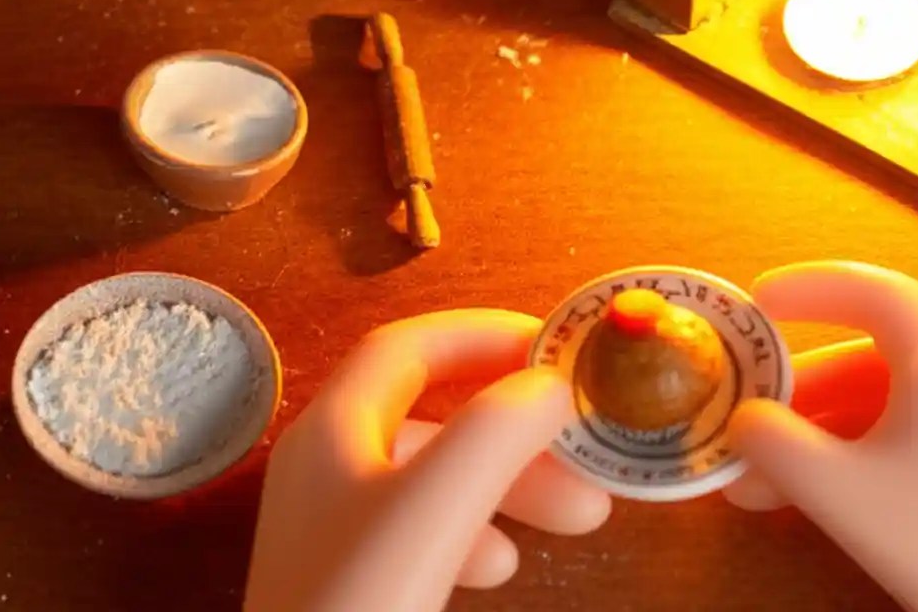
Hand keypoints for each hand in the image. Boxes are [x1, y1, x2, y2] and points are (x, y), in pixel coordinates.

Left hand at [243, 310, 610, 611]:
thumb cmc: (362, 606)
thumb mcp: (434, 511)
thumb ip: (494, 433)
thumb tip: (549, 385)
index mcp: (332, 431)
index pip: (409, 347)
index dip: (483, 333)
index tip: (557, 348)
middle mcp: (328, 468)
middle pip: (436, 417)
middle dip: (519, 430)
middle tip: (590, 454)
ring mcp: (335, 528)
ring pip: (439, 480)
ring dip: (511, 485)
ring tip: (579, 518)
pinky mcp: (353, 581)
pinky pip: (426, 532)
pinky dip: (477, 533)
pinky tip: (504, 565)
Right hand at [723, 262, 917, 611]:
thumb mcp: (838, 494)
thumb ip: (775, 445)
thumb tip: (742, 419)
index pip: (879, 291)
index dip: (812, 286)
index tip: (758, 301)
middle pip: (876, 352)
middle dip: (803, 387)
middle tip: (750, 415)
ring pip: (891, 398)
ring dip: (824, 429)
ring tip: (764, 479)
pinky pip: (917, 428)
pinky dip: (862, 447)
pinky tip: (815, 492)